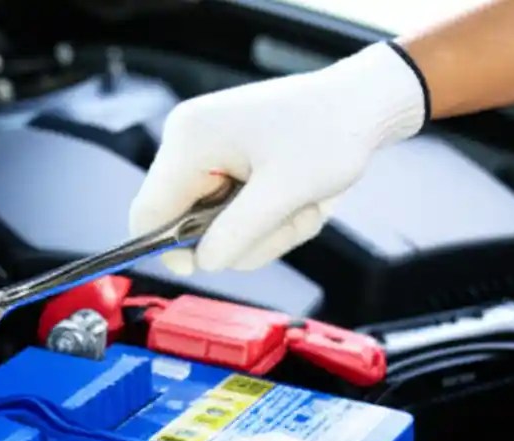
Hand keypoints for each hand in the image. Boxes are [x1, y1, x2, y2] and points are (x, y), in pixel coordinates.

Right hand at [129, 42, 426, 274]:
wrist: (365, 104)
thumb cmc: (332, 133)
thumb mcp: (284, 193)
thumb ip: (236, 233)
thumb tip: (203, 263)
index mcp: (190, 140)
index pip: (148, 214)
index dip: (170, 250)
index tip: (210, 263)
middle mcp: (190, 141)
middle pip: (185, 223)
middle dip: (240, 235)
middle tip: (286, 222)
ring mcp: (209, 150)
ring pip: (215, 224)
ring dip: (262, 230)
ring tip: (300, 207)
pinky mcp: (228, 159)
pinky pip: (233, 211)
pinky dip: (266, 218)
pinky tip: (296, 199)